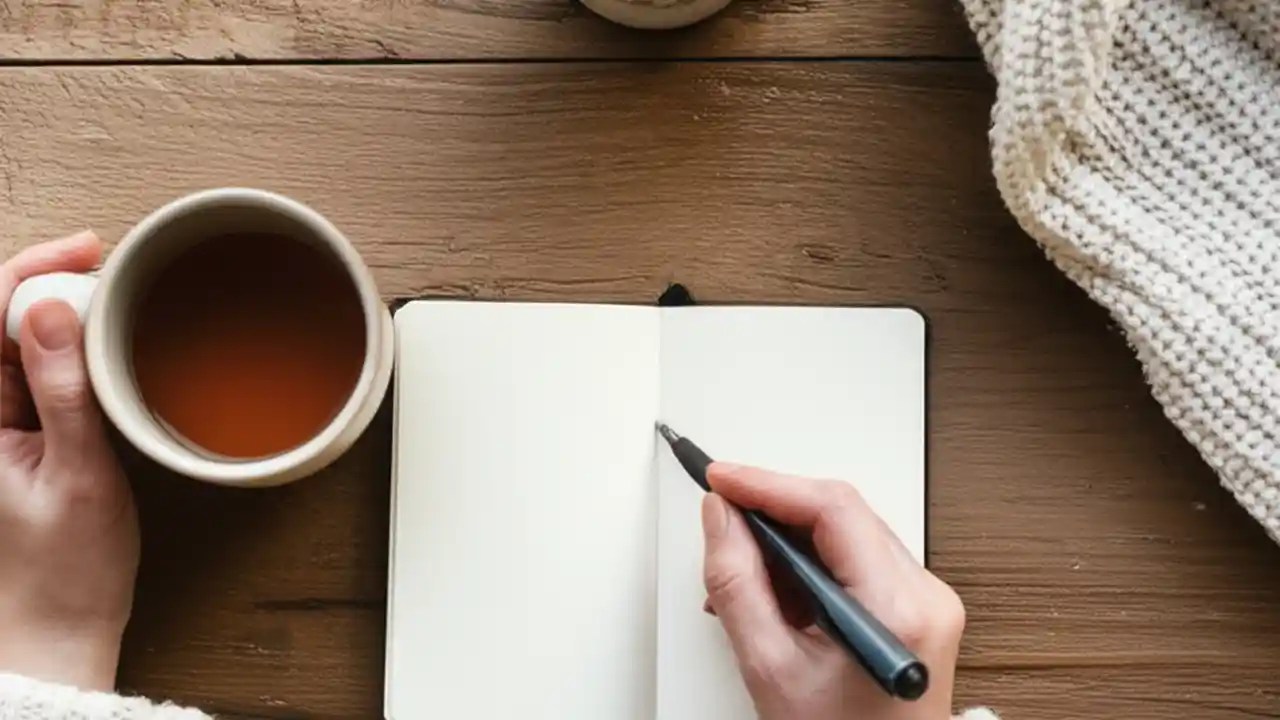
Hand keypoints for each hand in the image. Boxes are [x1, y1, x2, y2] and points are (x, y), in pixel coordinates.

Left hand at [0, 232, 138, 690]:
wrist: (60, 623)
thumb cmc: (65, 566)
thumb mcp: (77, 474)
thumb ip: (63, 390)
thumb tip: (53, 308)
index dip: (31, 268)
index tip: (88, 251)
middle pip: (1, 316)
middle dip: (49, 275)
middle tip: (110, 261)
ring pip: (22, 336)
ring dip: (63, 306)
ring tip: (114, 289)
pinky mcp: (24, 429)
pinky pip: (41, 368)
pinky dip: (74, 342)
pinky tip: (106, 335)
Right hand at [702, 463, 963, 719]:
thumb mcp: (770, 668)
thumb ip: (738, 584)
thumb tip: (720, 518)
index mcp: (897, 608)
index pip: (833, 507)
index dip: (768, 484)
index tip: (722, 478)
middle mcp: (925, 595)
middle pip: (842, 513)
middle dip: (774, 510)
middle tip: (722, 518)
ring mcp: (927, 601)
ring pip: (848, 533)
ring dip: (789, 540)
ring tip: (743, 572)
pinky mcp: (918, 609)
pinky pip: (859, 560)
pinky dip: (811, 565)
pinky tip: (776, 592)